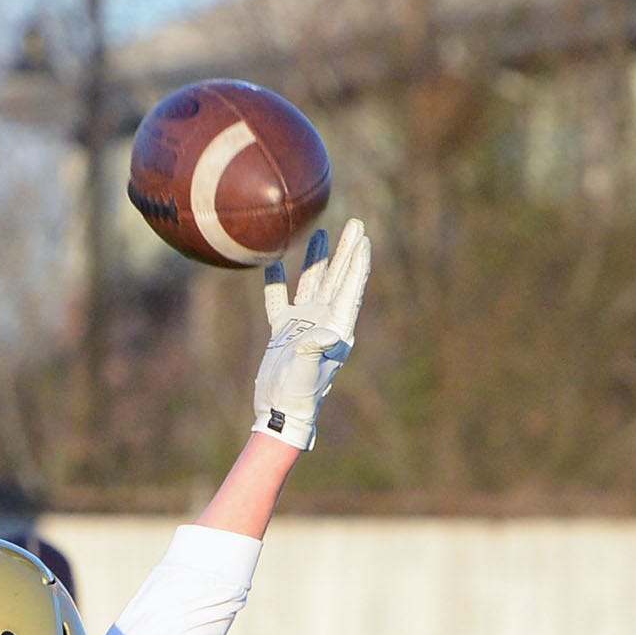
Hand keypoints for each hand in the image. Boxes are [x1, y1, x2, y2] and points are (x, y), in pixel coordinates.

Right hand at [253, 217, 370, 449]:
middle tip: (355, 224)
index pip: (351, 287)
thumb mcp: (308, 370)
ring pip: (312, 283)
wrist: (280, 411)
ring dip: (317, 259)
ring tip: (320, 234)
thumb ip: (314, 350)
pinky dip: (276, 283)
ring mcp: (304, 324)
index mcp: (337, 327)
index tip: (363, 237)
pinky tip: (273, 265)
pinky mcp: (284, 332)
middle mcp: (325, 320)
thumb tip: (321, 333)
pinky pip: (280, 301)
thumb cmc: (298, 394)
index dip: (357, 261)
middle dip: (346, 250)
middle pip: (338, 277)